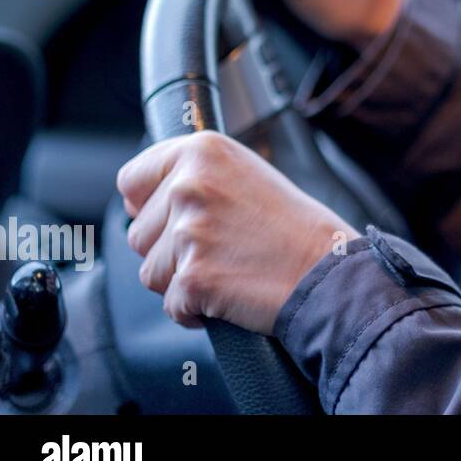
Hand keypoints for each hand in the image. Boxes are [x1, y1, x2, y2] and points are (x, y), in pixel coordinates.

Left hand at [117, 131, 358, 333]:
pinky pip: (172, 305)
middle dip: (169, 250)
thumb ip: (195, 177)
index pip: (131, 180)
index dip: (148, 206)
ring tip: (229, 268)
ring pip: (150, 272)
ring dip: (182, 279)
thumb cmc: (296, 227)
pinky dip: (196, 309)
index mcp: (202, 151)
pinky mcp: (193, 277)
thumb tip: (142, 202)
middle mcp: (190, 185)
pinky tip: (232, 292)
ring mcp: (189, 232)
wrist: (329, 270)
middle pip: (137, 233)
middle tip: (221, 247)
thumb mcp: (245, 174)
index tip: (173, 218)